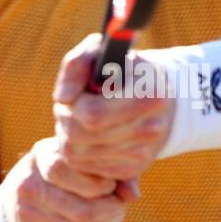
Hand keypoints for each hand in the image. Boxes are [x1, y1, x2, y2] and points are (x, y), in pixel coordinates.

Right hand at [0, 135, 137, 221]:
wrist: (20, 203)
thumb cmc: (66, 175)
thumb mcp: (83, 163)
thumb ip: (113, 171)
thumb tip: (133, 195)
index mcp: (41, 156)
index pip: (70, 171)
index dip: (100, 183)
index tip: (110, 184)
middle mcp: (28, 185)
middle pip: (84, 211)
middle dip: (113, 210)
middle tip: (120, 205)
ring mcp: (26, 214)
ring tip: (115, 216)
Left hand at [51, 33, 174, 182]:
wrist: (157, 98)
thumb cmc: (122, 70)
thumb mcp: (101, 51)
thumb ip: (76, 64)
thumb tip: (63, 98)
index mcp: (149, 96)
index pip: (93, 113)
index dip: (73, 103)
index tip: (75, 92)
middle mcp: (150, 129)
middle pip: (81, 135)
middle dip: (66, 118)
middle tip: (70, 106)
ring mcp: (142, 153)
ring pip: (77, 153)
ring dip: (67, 134)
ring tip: (78, 117)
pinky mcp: (130, 170)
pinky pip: (85, 167)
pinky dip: (78, 150)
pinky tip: (88, 134)